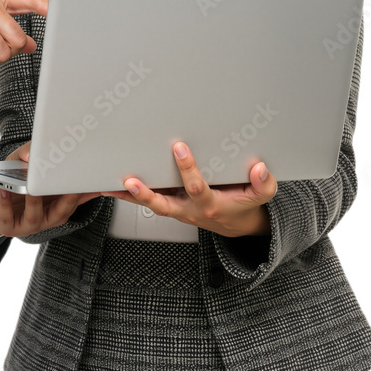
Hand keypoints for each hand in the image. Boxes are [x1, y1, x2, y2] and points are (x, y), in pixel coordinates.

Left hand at [0, 142, 100, 237]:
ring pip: (36, 218)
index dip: (87, 193)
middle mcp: (44, 216)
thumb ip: (30, 153)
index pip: (74, 199)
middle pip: (62, 213)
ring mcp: (27, 224)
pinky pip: (8, 219)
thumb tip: (37, 148)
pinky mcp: (7, 227)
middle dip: (67, 200)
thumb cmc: (9, 182)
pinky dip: (7, 206)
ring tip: (32, 190)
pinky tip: (5, 193)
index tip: (95, 183)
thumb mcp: (19, 162)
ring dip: (35, 203)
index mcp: (54, 202)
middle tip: (70, 187)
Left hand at [104, 141, 276, 237]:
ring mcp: (175, 209)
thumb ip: (263, 185)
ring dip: (129, 197)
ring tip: (108, 185)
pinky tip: (111, 187)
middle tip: (130, 181)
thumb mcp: (259, 198)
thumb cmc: (243, 205)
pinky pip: (146, 202)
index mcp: (209, 204)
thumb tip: (260, 169)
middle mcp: (188, 209)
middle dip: (146, 194)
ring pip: (149, 204)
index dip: (187, 168)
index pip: (196, 186)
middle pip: (163, 205)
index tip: (179, 147)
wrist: (235, 224)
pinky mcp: (168, 204)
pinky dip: (128, 196)